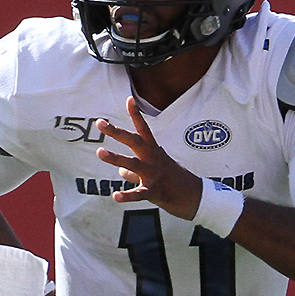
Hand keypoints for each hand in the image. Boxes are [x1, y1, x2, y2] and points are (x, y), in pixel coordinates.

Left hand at [96, 96, 203, 220]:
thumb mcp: (154, 170)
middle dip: (116, 132)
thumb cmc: (173, 181)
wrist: (194, 197)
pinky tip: (115, 196)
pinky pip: (138, 194)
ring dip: (115, 158)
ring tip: (100, 152)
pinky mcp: (155, 192)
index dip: (136, 114)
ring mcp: (154, 175)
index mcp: (154, 151)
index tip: (129, 98)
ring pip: (132, 165)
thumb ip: (134, 170)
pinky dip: (127, 195)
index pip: (144, 129)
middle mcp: (153, 160)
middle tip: (100, 123)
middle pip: (134, 142)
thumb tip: (121, 172)